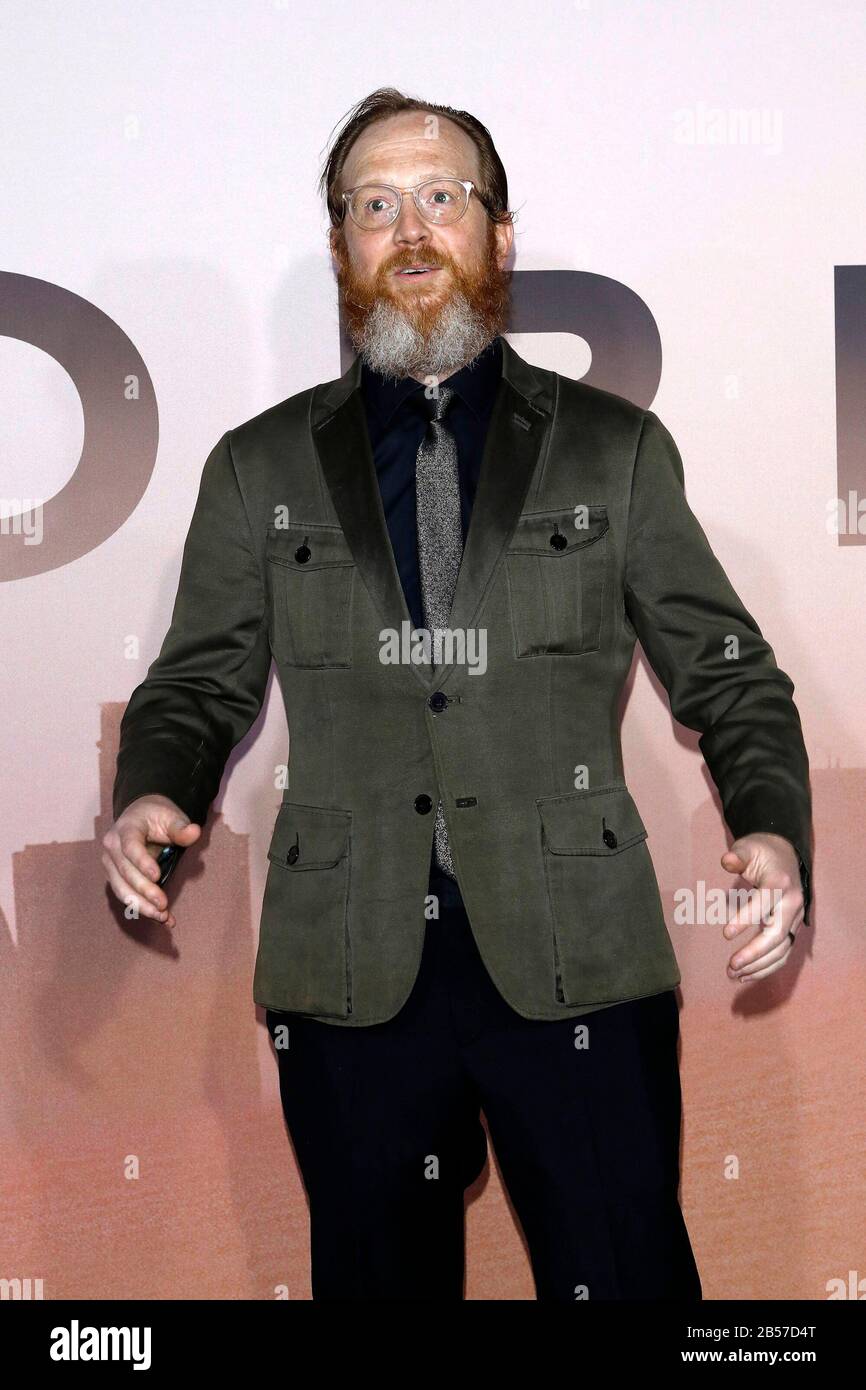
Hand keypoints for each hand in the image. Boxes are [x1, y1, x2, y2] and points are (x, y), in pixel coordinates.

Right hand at [101, 795, 200, 928]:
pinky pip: (126, 896)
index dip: (142, 862)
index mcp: (125, 829)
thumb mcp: (171, 816)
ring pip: (121, 889)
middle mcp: (112, 847)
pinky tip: (161, 919)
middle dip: (144, 891)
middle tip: (163, 905)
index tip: (157, 877)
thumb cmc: (157, 817)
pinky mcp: (116, 878)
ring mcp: (111, 865)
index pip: (130, 847)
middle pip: (125, 872)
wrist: (140, 817)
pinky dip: (142, 909)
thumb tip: (195, 832)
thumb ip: (181, 827)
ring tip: (162, 916)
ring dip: (141, 906)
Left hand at [720, 832, 804, 982]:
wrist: (785, 854)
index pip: (764, 904)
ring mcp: (795, 918)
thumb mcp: (748, 847)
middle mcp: (793, 903)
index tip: (725, 934)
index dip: (745, 919)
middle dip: (755, 952)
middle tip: (731, 965)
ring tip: (734, 974)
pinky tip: (747, 975)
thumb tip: (726, 861)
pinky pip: (783, 953)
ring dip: (759, 965)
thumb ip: (738, 855)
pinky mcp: (792, 928)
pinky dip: (767, 967)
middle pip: (778, 934)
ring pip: (782, 949)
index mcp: (780, 883)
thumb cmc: (762, 852)